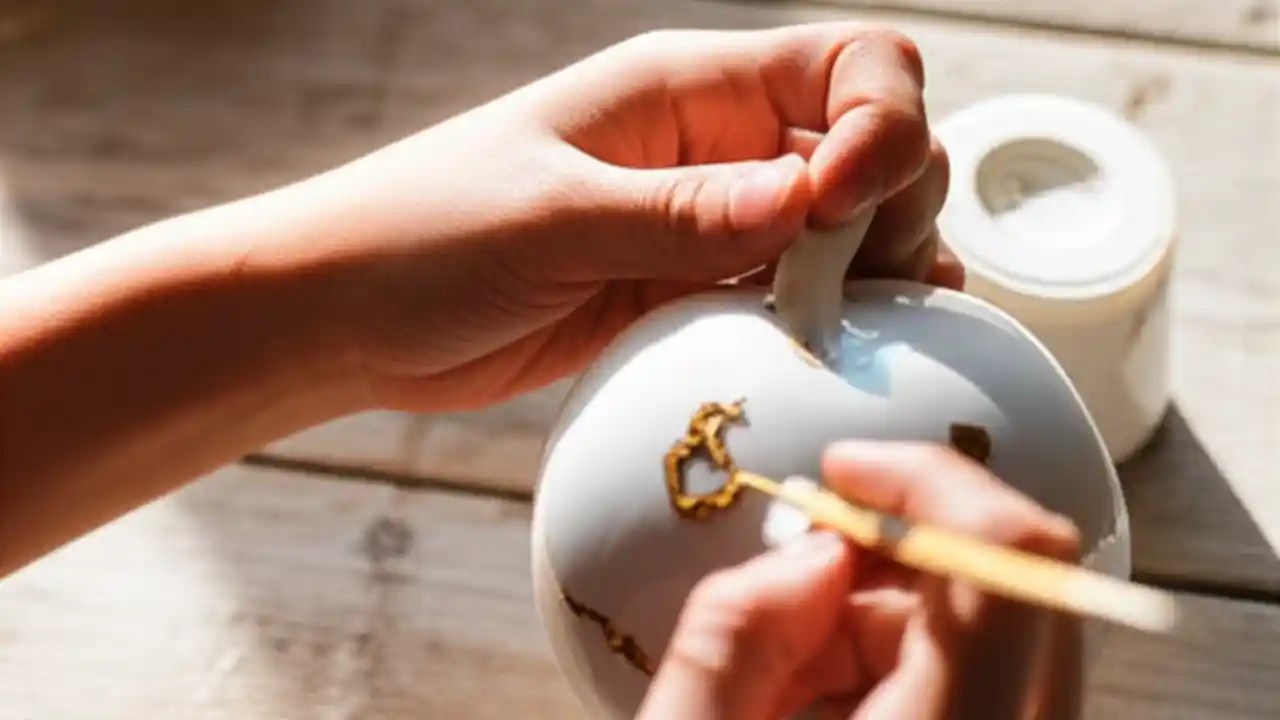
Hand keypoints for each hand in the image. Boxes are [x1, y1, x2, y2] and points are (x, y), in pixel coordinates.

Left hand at [279, 23, 959, 410]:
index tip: (841, 208)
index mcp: (686, 89)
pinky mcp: (687, 293)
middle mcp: (715, 147)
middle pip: (870, 149)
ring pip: (843, 233)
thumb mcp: (551, 217)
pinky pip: (785, 299)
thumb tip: (811, 201)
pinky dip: (823, 323)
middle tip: (838, 290)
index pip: (850, 66)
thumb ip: (682, 214)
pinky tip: (839, 353)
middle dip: (891, 213)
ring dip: (871, 277)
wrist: (351, 316)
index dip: (883, 126)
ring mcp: (707, 224)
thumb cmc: (421, 235)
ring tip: (856, 333)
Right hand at [636, 442, 1083, 719]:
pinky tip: (814, 693)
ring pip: (987, 625)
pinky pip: (973, 667)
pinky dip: (889, 654)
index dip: (933, 482)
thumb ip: (731, 638)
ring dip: (880, 611)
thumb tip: (807, 550)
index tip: (844, 469)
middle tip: (797, 562)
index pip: (1012, 563)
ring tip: (781, 665)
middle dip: (892, 552)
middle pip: (1009, 581)